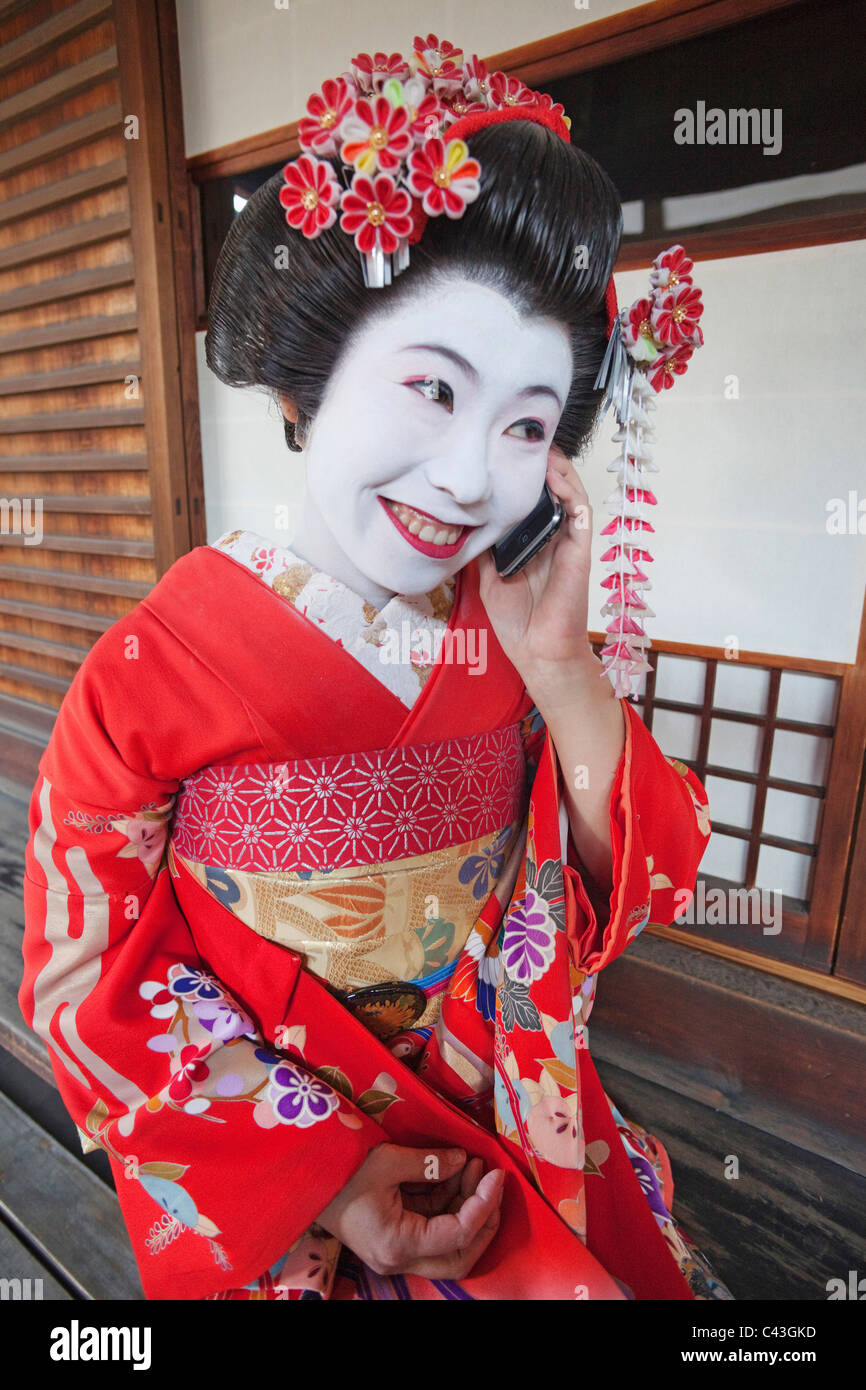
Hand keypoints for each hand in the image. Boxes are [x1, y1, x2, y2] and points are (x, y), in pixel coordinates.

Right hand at [315, 1143, 504, 1278]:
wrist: (305, 1182)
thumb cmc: (342, 1172)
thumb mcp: (387, 1161)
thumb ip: (430, 1163)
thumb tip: (464, 1161)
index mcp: (398, 1244)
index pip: (458, 1234)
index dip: (483, 1203)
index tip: (496, 1174)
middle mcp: (400, 1259)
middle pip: (460, 1257)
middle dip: (484, 1220)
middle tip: (494, 1184)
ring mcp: (398, 1253)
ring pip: (450, 1245)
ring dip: (468, 1207)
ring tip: (474, 1165)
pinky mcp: (396, 1239)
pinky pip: (433, 1228)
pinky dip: (449, 1204)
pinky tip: (455, 1171)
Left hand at [476, 445, 595, 684]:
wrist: (536, 650)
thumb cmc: (516, 619)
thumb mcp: (486, 574)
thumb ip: (481, 545)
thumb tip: (459, 518)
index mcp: (530, 539)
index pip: (529, 497)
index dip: (521, 473)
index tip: (502, 450)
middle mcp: (552, 535)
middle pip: (551, 487)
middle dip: (540, 461)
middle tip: (521, 436)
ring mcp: (568, 540)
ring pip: (570, 491)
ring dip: (558, 467)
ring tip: (540, 446)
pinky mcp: (581, 549)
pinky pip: (581, 511)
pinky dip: (571, 489)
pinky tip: (555, 474)